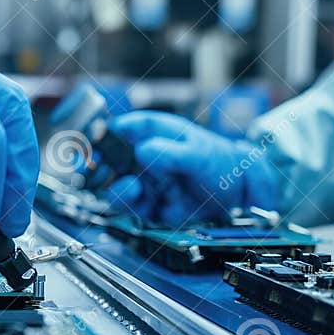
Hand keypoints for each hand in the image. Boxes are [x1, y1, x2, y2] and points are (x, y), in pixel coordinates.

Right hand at [104, 111, 278, 225]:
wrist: (238, 195)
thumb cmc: (220, 164)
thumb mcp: (199, 155)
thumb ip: (172, 154)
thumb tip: (143, 151)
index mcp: (155, 133)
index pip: (124, 128)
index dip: (105, 132)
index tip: (95, 138)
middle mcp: (144, 157)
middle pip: (110, 158)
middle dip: (99, 164)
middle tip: (97, 167)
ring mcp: (145, 181)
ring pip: (115, 184)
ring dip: (114, 187)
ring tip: (129, 187)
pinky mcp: (149, 204)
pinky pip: (130, 206)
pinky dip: (129, 203)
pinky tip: (137, 198)